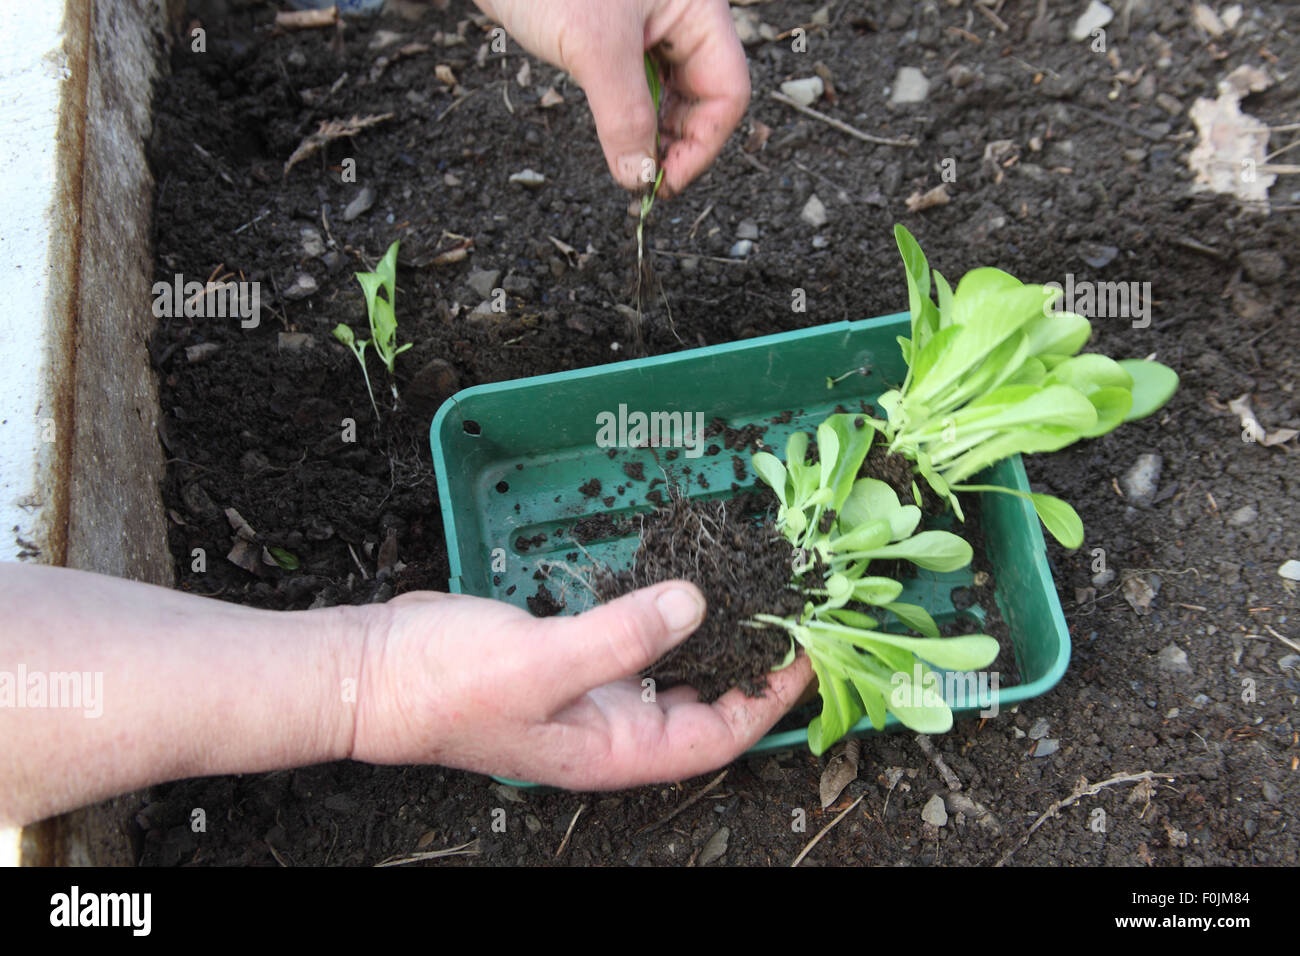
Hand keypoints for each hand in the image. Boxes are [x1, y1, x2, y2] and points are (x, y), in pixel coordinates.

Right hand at [349, 581, 810, 788]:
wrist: (371, 668)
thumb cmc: (445, 685)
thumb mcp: (540, 663)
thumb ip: (620, 637)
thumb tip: (697, 603)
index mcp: (613, 749)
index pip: (717, 734)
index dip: (768, 698)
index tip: (807, 652)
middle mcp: (611, 724)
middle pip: (704, 702)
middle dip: (751, 662)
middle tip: (791, 609)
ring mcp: (590, 689)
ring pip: (671, 666)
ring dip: (711, 633)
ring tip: (753, 590)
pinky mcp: (570, 653)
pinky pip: (635, 635)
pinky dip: (664, 612)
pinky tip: (683, 581)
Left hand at [473, 0, 750, 195]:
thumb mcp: (594, 47)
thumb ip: (624, 115)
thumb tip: (640, 177)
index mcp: (697, 9)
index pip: (727, 91)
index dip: (702, 145)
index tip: (664, 183)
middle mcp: (680, 17)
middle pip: (703, 97)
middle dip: (679, 144)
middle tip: (644, 180)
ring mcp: (647, 25)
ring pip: (670, 95)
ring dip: (654, 134)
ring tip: (629, 164)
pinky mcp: (613, 34)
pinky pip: (637, 86)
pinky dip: (629, 116)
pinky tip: (615, 136)